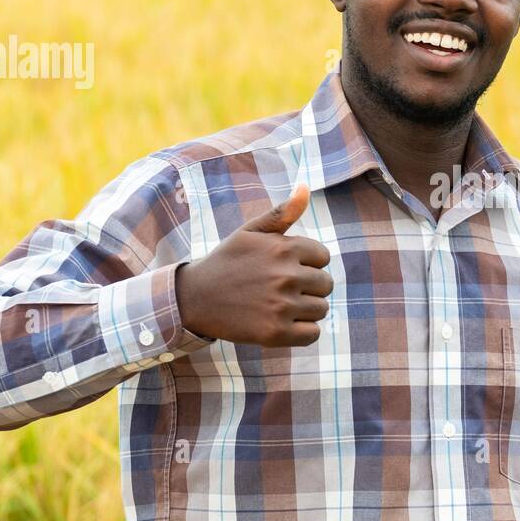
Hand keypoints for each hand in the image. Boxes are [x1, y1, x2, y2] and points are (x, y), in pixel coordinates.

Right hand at [175, 183, 333, 346]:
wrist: (194, 298)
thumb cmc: (227, 262)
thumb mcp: (250, 233)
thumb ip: (281, 213)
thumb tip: (306, 187)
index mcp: (284, 248)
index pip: (323, 257)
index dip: (307, 263)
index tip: (285, 268)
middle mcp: (286, 276)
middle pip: (326, 284)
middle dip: (309, 286)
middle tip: (281, 289)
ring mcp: (281, 306)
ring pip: (321, 309)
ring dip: (306, 309)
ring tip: (279, 305)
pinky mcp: (275, 333)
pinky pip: (313, 333)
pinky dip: (303, 331)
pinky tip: (283, 322)